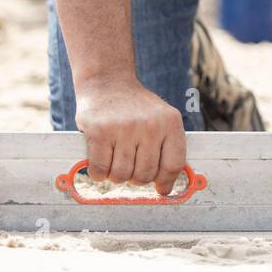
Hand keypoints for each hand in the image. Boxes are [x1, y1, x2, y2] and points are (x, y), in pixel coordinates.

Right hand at [74, 75, 186, 196]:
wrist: (108, 81)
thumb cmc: (135, 108)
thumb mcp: (161, 119)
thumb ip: (166, 149)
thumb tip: (166, 190)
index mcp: (170, 122)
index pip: (174, 164)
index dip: (166, 182)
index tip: (160, 189)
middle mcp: (150, 125)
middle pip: (145, 175)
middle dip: (136, 178)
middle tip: (129, 166)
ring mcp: (124, 128)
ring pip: (121, 175)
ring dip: (115, 175)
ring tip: (115, 160)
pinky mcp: (99, 132)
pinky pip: (100, 170)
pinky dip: (98, 173)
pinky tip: (100, 160)